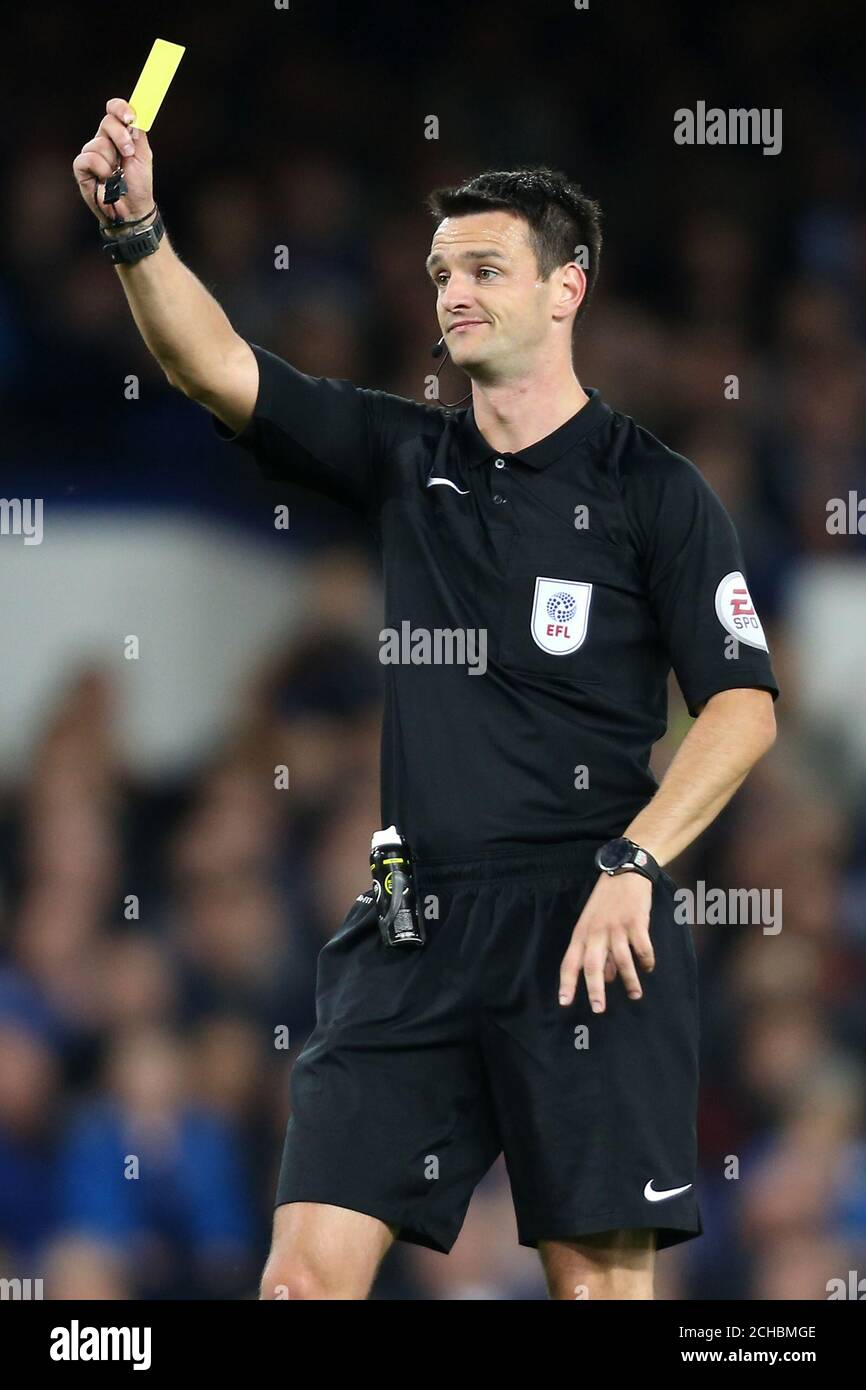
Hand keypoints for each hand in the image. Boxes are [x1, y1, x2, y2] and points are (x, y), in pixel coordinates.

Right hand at [72, 97, 154, 228]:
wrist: (133, 210)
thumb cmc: (138, 185)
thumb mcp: (143, 157)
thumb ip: (138, 135)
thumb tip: (134, 115)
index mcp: (119, 135)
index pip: (114, 110)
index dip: (120, 108)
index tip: (129, 117)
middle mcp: (104, 141)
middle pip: (107, 121)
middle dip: (120, 137)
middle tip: (128, 153)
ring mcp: (92, 153)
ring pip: (99, 143)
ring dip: (112, 161)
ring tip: (117, 175)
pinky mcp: (81, 167)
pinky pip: (89, 158)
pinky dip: (101, 170)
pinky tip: (105, 180)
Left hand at [558, 871, 655, 1011]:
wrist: (625, 871)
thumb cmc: (607, 901)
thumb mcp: (595, 924)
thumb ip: (600, 951)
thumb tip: (608, 978)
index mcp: (582, 933)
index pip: (570, 962)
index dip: (567, 983)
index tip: (564, 1003)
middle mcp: (596, 932)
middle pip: (592, 965)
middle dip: (595, 989)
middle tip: (599, 1009)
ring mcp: (616, 927)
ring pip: (621, 961)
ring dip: (629, 981)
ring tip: (635, 995)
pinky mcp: (636, 922)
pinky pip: (642, 949)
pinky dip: (646, 961)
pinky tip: (648, 968)